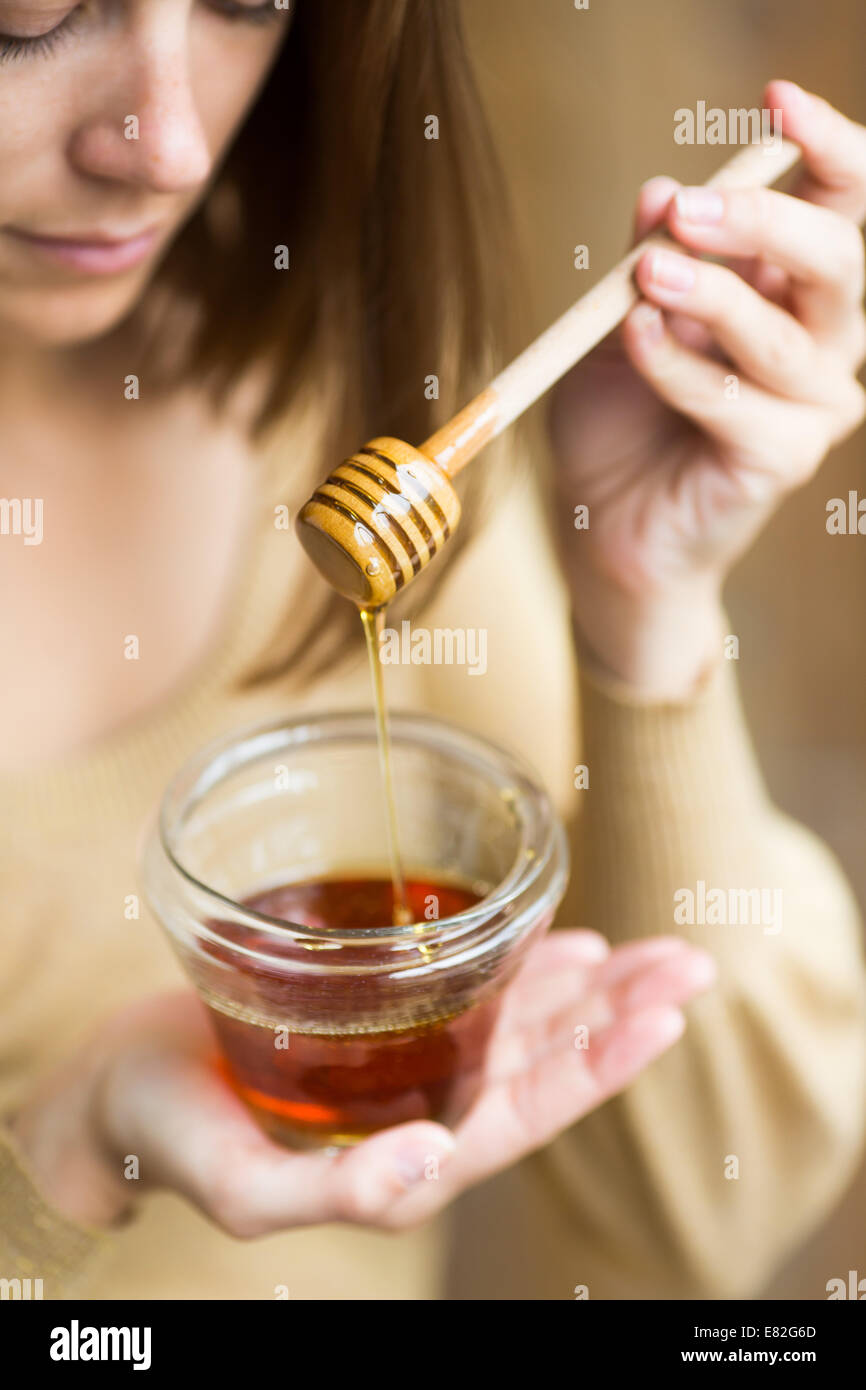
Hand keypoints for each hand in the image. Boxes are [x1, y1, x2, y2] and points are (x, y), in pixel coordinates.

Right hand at [10, 931, 713, 1234]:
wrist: (127, 1088)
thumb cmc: (178, 1135)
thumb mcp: (245, 1185)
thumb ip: (336, 1189)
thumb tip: (432, 1163)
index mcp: (412, 1157)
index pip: (530, 1111)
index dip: (601, 1064)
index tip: (663, 1014)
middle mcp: (426, 1107)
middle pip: (546, 1058)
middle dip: (620, 1012)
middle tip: (687, 962)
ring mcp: (409, 1061)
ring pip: (522, 1021)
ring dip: (591, 986)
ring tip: (653, 948)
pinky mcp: (383, 1019)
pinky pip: (475, 991)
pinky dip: (527, 965)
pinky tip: (568, 939)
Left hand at [549, 80, 865, 697]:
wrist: (606, 523)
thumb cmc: (621, 417)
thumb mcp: (622, 318)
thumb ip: (648, 258)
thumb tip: (663, 190)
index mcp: (794, 289)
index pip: (840, 205)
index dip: (825, 148)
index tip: (777, 97)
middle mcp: (821, 341)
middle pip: (837, 260)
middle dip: (766, 221)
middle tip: (687, 211)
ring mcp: (810, 405)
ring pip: (786, 336)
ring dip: (714, 296)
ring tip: (646, 275)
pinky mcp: (782, 459)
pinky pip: (734, 401)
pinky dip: (676, 365)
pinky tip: (632, 339)